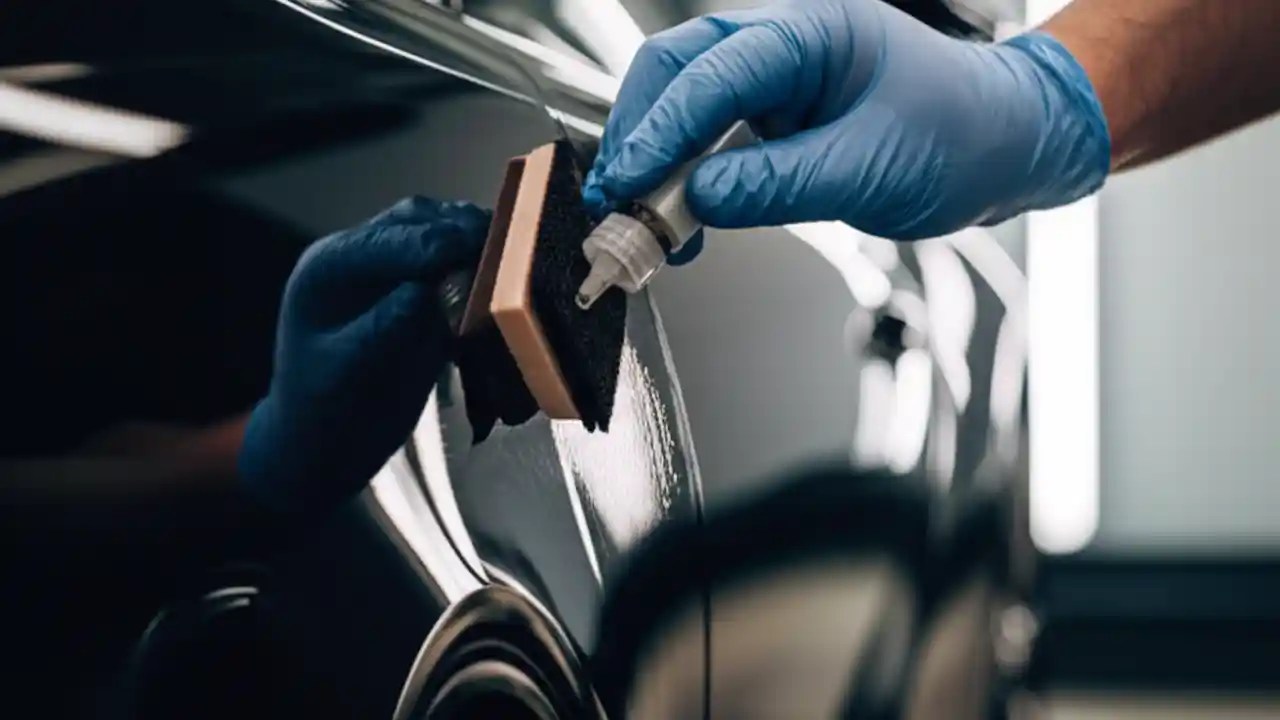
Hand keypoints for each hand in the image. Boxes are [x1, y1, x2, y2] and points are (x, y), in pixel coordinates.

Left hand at [239, 197, 488, 509]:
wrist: (326, 450)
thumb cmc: (325, 417)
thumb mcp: (350, 373)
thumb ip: (388, 325)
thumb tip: (433, 287)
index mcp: (331, 267)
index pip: (393, 239)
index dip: (442, 241)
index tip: (487, 247)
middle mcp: (360, 257)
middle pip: (420, 222)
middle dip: (466, 233)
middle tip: (514, 251)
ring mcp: (390, 272)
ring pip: (441, 236)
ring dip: (478, 245)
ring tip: (519, 262)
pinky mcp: (417, 294)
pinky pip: (454, 267)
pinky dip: (482, 270)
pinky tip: (508, 282)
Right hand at [583, 0, 1110, 241]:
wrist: (1006, 146)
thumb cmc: (963, 137)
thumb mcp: (870, 169)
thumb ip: (779, 184)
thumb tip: (697, 201)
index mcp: (814, 32)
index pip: (713, 72)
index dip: (662, 128)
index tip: (627, 180)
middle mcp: (785, 46)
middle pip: (677, 72)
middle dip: (638, 135)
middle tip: (613, 201)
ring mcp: (776, 82)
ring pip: (685, 106)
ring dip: (654, 162)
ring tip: (637, 222)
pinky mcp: (774, 120)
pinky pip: (711, 142)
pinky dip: (685, 181)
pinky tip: (679, 223)